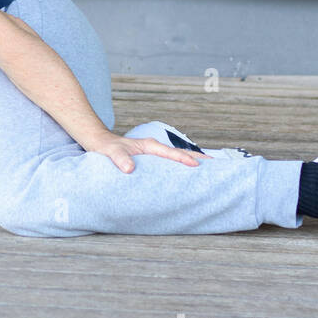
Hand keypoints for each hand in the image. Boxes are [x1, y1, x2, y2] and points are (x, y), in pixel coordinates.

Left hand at [84, 132, 211, 173]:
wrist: (100, 142)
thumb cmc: (106, 148)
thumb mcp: (111, 153)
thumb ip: (120, 159)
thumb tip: (130, 168)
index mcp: (149, 146)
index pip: (171, 153)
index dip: (184, 160)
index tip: (197, 166)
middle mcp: (155, 148)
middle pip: (181, 153)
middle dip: (198, 158)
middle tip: (217, 166)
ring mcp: (155, 153)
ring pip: (178, 157)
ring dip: (193, 162)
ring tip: (210, 170)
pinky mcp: (152, 159)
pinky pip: (171, 162)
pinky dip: (182, 166)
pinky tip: (188, 175)